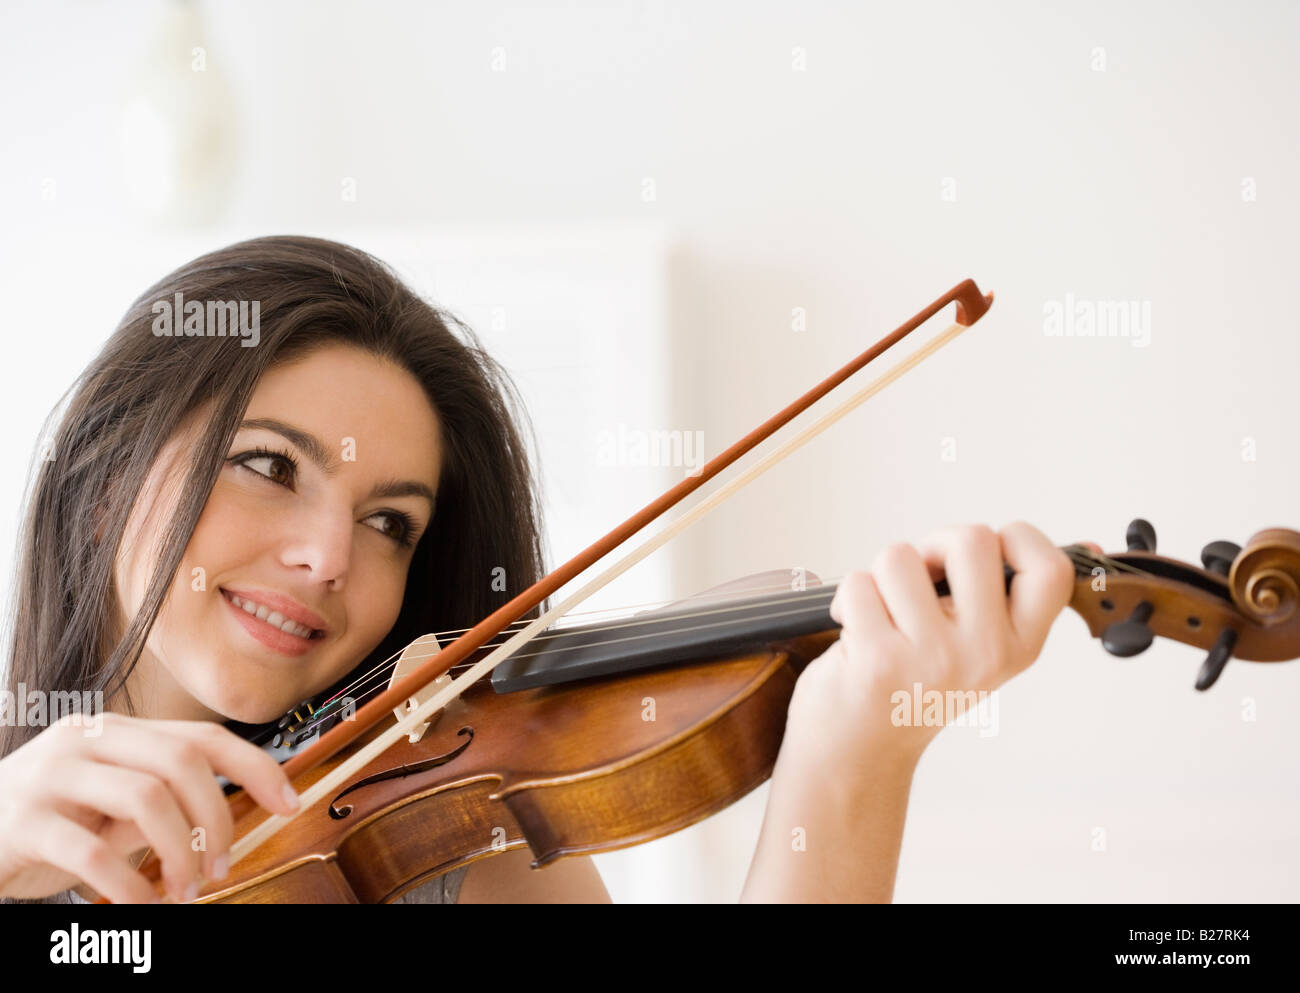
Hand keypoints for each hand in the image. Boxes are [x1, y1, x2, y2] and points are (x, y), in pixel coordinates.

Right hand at [0, 713, 299, 902]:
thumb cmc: (44, 825)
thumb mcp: (106, 805)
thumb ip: (159, 801)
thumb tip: (226, 823)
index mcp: (115, 731)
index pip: (201, 736)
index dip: (255, 767)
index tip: (289, 804)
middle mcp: (85, 739)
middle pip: (181, 761)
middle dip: (218, 817)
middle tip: (222, 868)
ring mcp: (51, 774)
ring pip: (146, 799)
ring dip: (180, 852)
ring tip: (184, 891)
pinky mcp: (23, 820)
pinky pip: (94, 853)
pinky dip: (130, 886)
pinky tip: (141, 906)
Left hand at [785, 522, 1077, 769]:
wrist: (859, 752)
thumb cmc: (914, 684)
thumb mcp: (980, 647)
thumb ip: (1014, 596)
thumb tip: (1093, 546)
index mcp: (1019, 647)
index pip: (1050, 570)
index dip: (1017, 538)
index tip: (987, 554)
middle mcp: (984, 655)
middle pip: (973, 540)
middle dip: (934, 544)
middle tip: (921, 579)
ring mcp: (932, 659)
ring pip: (900, 556)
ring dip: (879, 577)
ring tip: (883, 615)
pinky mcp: (878, 660)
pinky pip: (858, 583)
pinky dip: (846, 600)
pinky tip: (855, 633)